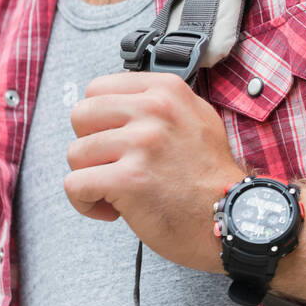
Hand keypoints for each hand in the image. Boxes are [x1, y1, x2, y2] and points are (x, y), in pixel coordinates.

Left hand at [65, 71, 237, 273]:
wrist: (231, 216)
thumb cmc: (210, 175)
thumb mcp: (197, 118)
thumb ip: (159, 104)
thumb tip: (118, 102)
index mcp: (167, 90)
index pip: (99, 88)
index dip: (100, 119)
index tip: (117, 139)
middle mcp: (155, 110)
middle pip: (81, 115)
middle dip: (89, 145)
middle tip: (114, 165)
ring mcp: (142, 143)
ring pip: (75, 153)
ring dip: (91, 177)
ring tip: (117, 191)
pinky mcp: (129, 179)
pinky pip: (75, 185)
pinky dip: (86, 203)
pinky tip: (113, 210)